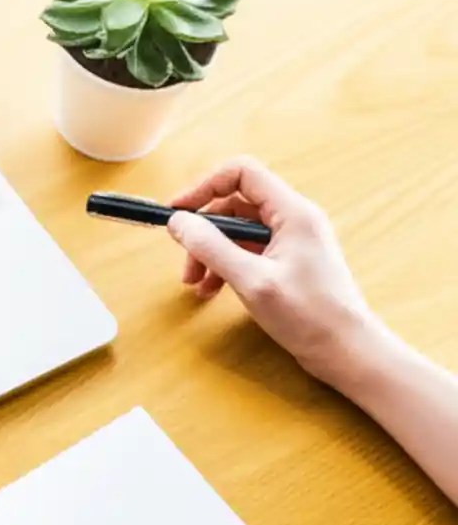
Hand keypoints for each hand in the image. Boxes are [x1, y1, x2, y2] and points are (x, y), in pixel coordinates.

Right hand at [166, 157, 380, 384]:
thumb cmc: (308, 315)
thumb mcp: (251, 280)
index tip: (177, 212)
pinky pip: (247, 252)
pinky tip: (212, 290)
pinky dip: (225, 266)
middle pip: (235, 205)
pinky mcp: (287, 262)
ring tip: (195, 284)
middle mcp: (293, 219)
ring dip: (211, 253)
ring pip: (237, 231)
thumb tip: (177, 222)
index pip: (242, 174)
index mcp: (292, 212)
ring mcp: (291, 241)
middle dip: (204, 231)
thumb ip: (211, 248)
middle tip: (185, 262)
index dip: (204, 186)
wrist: (346, 351)